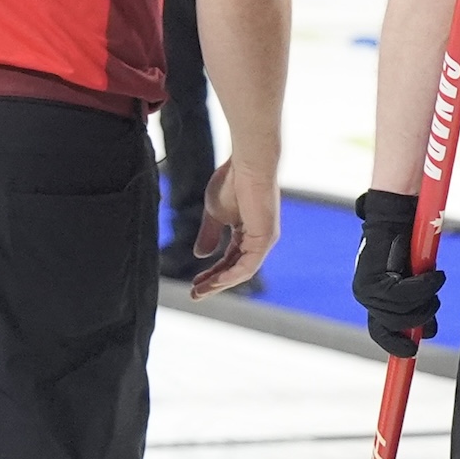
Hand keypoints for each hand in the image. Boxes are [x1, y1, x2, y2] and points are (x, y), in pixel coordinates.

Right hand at [190, 157, 278, 298]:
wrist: (246, 164)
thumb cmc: (231, 181)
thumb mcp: (214, 213)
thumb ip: (209, 234)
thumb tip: (200, 255)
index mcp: (247, 232)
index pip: (229, 259)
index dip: (211, 272)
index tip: (194, 283)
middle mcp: (258, 239)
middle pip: (235, 268)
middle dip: (214, 283)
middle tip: (195, 294)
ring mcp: (264, 240)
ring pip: (241, 271)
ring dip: (220, 283)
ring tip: (200, 292)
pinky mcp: (265, 238)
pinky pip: (248, 265)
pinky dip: (232, 275)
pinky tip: (216, 282)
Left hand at [352, 189, 442, 356]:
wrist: (398, 215)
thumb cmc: (410, 246)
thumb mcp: (415, 282)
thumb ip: (416, 305)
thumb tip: (428, 333)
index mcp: (375, 301)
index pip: (381, 334)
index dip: (396, 346)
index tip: (411, 352)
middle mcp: (366, 298)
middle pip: (401, 326)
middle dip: (424, 316)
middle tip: (435, 297)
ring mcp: (367, 290)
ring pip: (406, 313)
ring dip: (428, 297)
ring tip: (434, 278)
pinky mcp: (374, 280)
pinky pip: (406, 295)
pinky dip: (426, 285)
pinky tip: (433, 274)